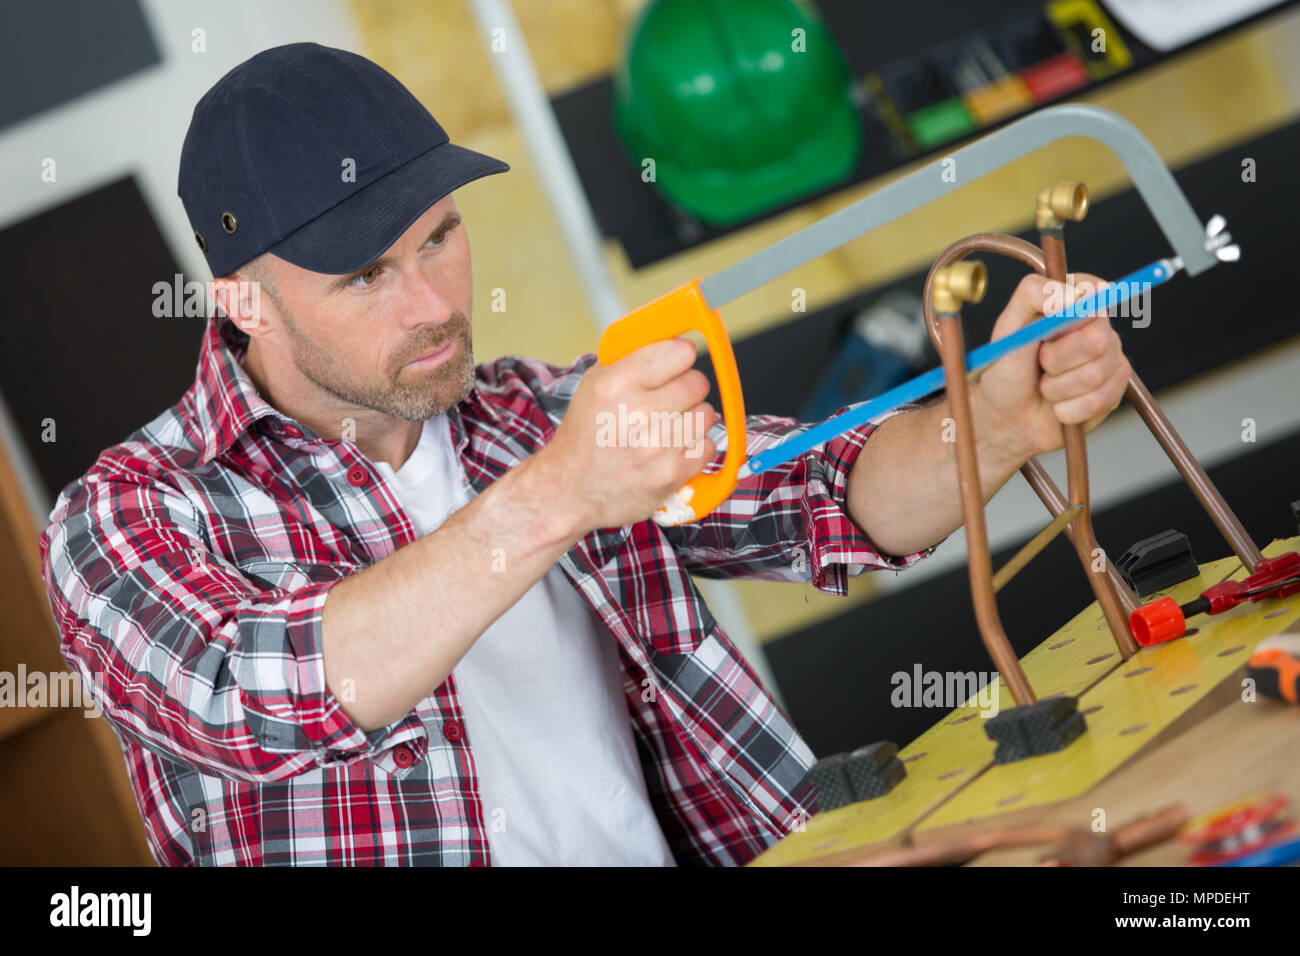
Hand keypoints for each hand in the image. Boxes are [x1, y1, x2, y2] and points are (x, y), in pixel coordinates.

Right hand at [530, 338, 717, 532]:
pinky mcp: (670, 474)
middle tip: (670, 400)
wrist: (568, 491)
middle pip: (697, 383)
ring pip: (706, 414)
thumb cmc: (585, 436)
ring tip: (667, 428)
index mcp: (616, 383)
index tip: (677, 363)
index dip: (680, 356)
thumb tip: (674, 338)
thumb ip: (633, 359)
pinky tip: (671, 451)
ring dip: (692, 419)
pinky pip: (708, 446)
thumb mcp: (594, 385)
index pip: (679, 352)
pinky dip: (694, 449)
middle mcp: (636, 413)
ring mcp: (656, 446)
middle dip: (686, 389)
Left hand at [975, 272, 1130, 460]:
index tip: (1047, 330)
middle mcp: (1097, 326)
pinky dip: (1068, 409)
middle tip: (1040, 364)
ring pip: (1096, 374)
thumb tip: (1075, 295)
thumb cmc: (1005, 370)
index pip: (1094, 292)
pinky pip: (1101, 400)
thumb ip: (1035, 294)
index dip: (1070, 316)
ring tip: (1045, 387)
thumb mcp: (1008, 326)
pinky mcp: (1114, 389)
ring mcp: (1110, 356)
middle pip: (1097, 340)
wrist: (1006, 417)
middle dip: (1056, 360)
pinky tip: (1058, 405)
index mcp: (1072, 302)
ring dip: (1058, 388)